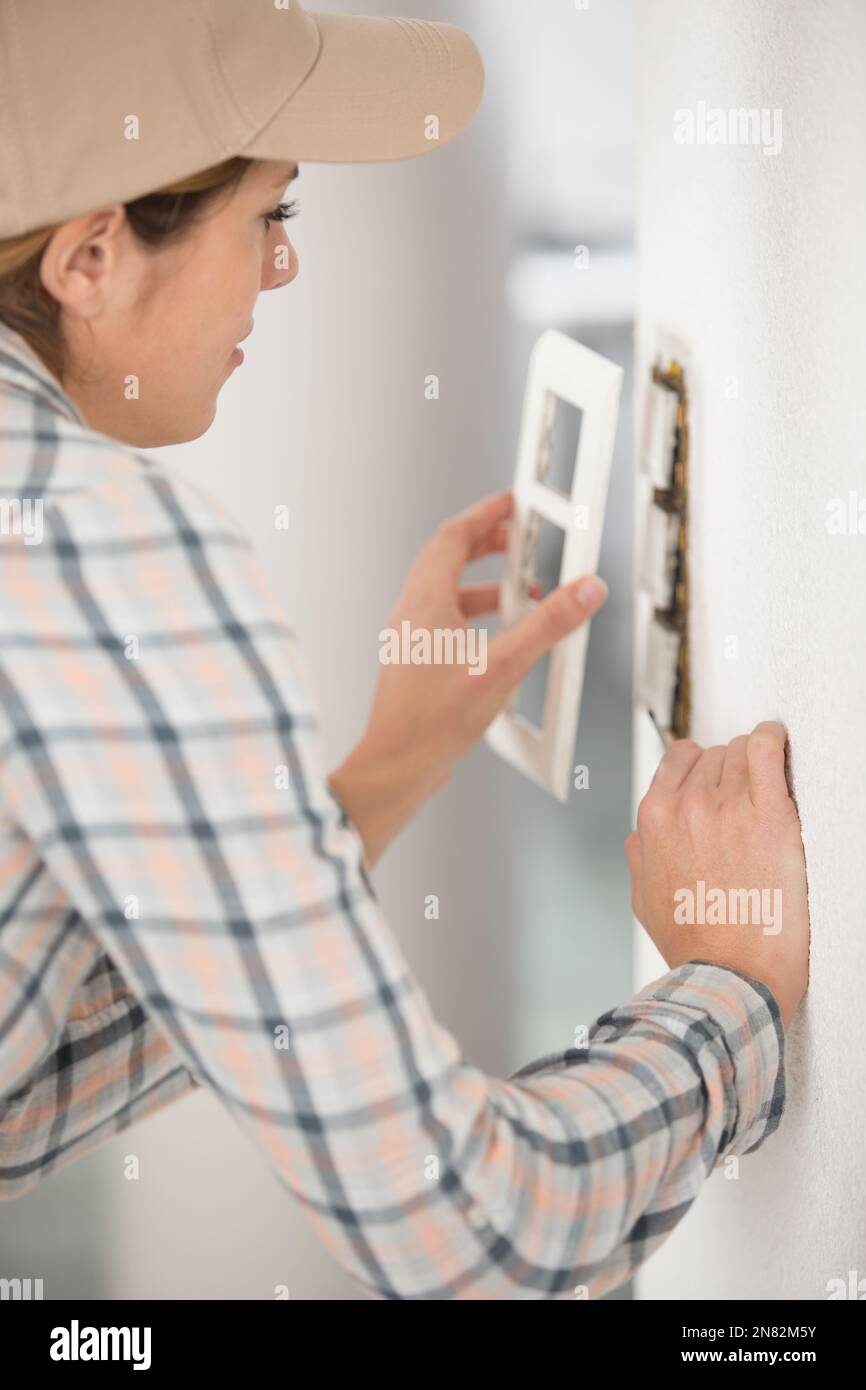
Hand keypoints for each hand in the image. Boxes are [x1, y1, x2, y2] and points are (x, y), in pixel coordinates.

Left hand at [329, 489, 607, 866]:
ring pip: (444, 591)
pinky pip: (443, 621)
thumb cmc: (431, 723)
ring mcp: (410, 639)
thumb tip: (583, 592)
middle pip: (445, 558)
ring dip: (482, 583)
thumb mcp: (502, 668)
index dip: (485, 513)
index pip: (453, 536)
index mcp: (426, 603)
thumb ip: (547, 626)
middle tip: (518, 540)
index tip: (512, 502)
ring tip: (519, 593)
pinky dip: (473, 615)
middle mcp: (411, 614)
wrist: (396, 766)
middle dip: (485, 543)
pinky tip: (497, 638)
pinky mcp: (414, 664)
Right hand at [624, 721, 809, 1030]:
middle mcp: (686, 806)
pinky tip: (778, 745)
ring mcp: (728, 807)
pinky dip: (773, 740)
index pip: (679, 759)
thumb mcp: (643, 898)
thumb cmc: (692, 946)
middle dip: (729, 772)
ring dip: (754, 763)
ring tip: (767, 788)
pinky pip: (768, 748)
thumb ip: (642, 855)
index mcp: (654, 820)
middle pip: (715, 755)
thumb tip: (646, 836)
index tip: (716, 783)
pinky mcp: (770, 815)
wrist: (730, 975)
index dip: (701, 771)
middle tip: (745, 802)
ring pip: (742, 749)